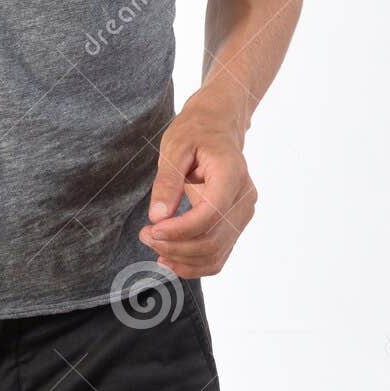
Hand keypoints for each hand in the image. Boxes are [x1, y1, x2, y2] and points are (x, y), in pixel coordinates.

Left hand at [139, 89, 257, 276]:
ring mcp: (243, 213)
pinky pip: (219, 254)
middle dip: (175, 246)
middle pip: (213, 239)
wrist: (218, 127)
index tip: (152, 229)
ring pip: (216, 253)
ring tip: (153, 245)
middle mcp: (244, 197)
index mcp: (231, 174)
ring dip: (182, 259)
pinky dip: (194, 263)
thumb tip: (158, 217)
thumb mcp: (175, 147)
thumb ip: (167, 182)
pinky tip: (169, 258)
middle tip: (145, 235)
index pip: (210, 214)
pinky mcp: (236, 223)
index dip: (180, 229)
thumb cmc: (196, 132)